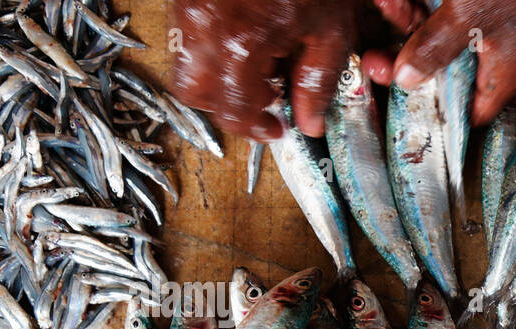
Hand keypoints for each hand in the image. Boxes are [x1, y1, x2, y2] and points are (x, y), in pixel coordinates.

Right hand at [172, 0, 356, 139]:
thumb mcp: (330, 29)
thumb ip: (318, 82)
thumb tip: (308, 121)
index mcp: (241, 44)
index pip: (232, 110)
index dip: (255, 128)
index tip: (274, 127)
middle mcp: (204, 26)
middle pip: (193, 91)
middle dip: (225, 105)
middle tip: (262, 101)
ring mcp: (188, 6)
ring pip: (185, 62)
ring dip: (216, 76)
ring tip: (257, 66)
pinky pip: (185, 32)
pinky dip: (211, 47)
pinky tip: (245, 37)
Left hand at [362, 0, 515, 124]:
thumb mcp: (467, 18)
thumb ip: (435, 49)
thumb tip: (407, 78)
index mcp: (502, 73)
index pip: (471, 112)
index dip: (440, 112)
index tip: (407, 104)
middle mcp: (496, 53)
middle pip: (444, 70)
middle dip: (408, 57)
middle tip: (377, 59)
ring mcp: (489, 25)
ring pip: (439, 34)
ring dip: (409, 21)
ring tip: (386, 4)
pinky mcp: (483, 3)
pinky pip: (444, 11)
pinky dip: (421, 4)